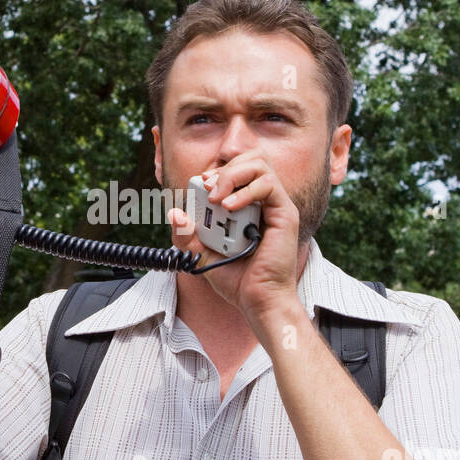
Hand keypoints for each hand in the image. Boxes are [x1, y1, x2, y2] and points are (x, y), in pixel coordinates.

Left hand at [166, 150, 303, 331]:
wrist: (257, 300)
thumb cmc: (236, 279)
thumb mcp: (201, 254)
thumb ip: (187, 234)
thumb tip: (174, 212)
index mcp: (248, 206)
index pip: (236, 170)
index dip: (217, 172)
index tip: (201, 185)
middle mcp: (263, 202)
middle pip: (250, 159)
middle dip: (224, 169)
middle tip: (208, 189)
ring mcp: (276, 206)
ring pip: (260, 164)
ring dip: (232, 175)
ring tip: (217, 198)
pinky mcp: (285, 213)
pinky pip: (268, 184)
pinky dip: (246, 191)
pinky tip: (230, 207)